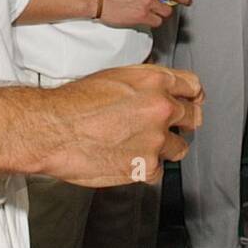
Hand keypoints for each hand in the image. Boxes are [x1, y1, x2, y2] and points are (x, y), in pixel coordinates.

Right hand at [39, 65, 202, 186]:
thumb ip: (145, 83)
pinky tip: (128, 159)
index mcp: (156, 81)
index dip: (192, 96)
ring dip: (166, 148)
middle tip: (168, 127)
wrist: (54, 129)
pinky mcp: (146, 167)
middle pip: (192, 116)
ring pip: (179, 147)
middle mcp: (162, 108)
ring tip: (143, 146)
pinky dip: (146, 168)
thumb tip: (157, 90)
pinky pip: (158, 170)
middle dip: (183, 122)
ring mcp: (156, 139)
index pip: (193, 86)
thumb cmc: (75, 102)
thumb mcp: (116, 77)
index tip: (191, 102)